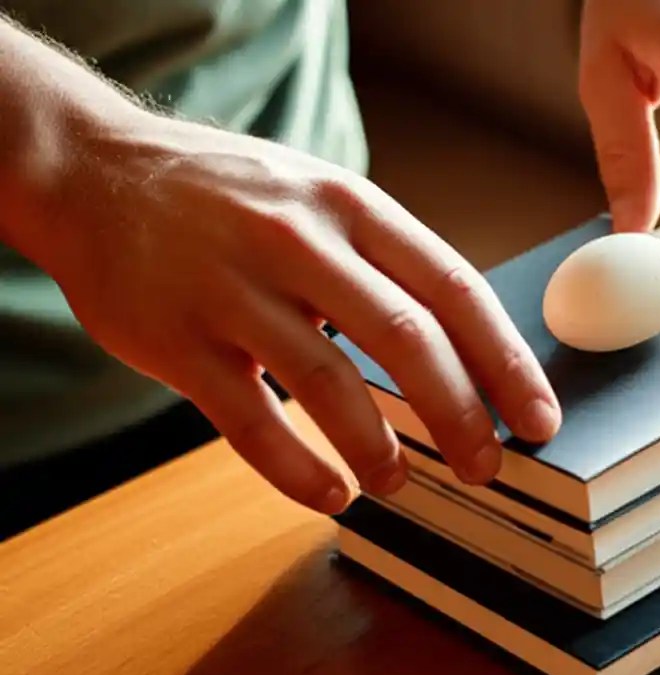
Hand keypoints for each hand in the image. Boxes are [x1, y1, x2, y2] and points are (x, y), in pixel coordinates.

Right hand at [34, 112, 561, 513]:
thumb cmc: (233, 197)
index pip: (454, 287)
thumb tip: (475, 349)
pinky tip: (333, 494)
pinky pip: (249, 421)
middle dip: (461, 415)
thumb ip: (389, 262)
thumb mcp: (323, 197)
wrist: (95, 171)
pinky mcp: (174, 339)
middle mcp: (299, 240)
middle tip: (489, 468)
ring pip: (328, 385)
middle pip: (407, 338)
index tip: (541, 418)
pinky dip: (298, 471)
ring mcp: (233, 288)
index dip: (506, 361)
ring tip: (401, 483)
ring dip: (380, 449)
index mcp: (353, 207)